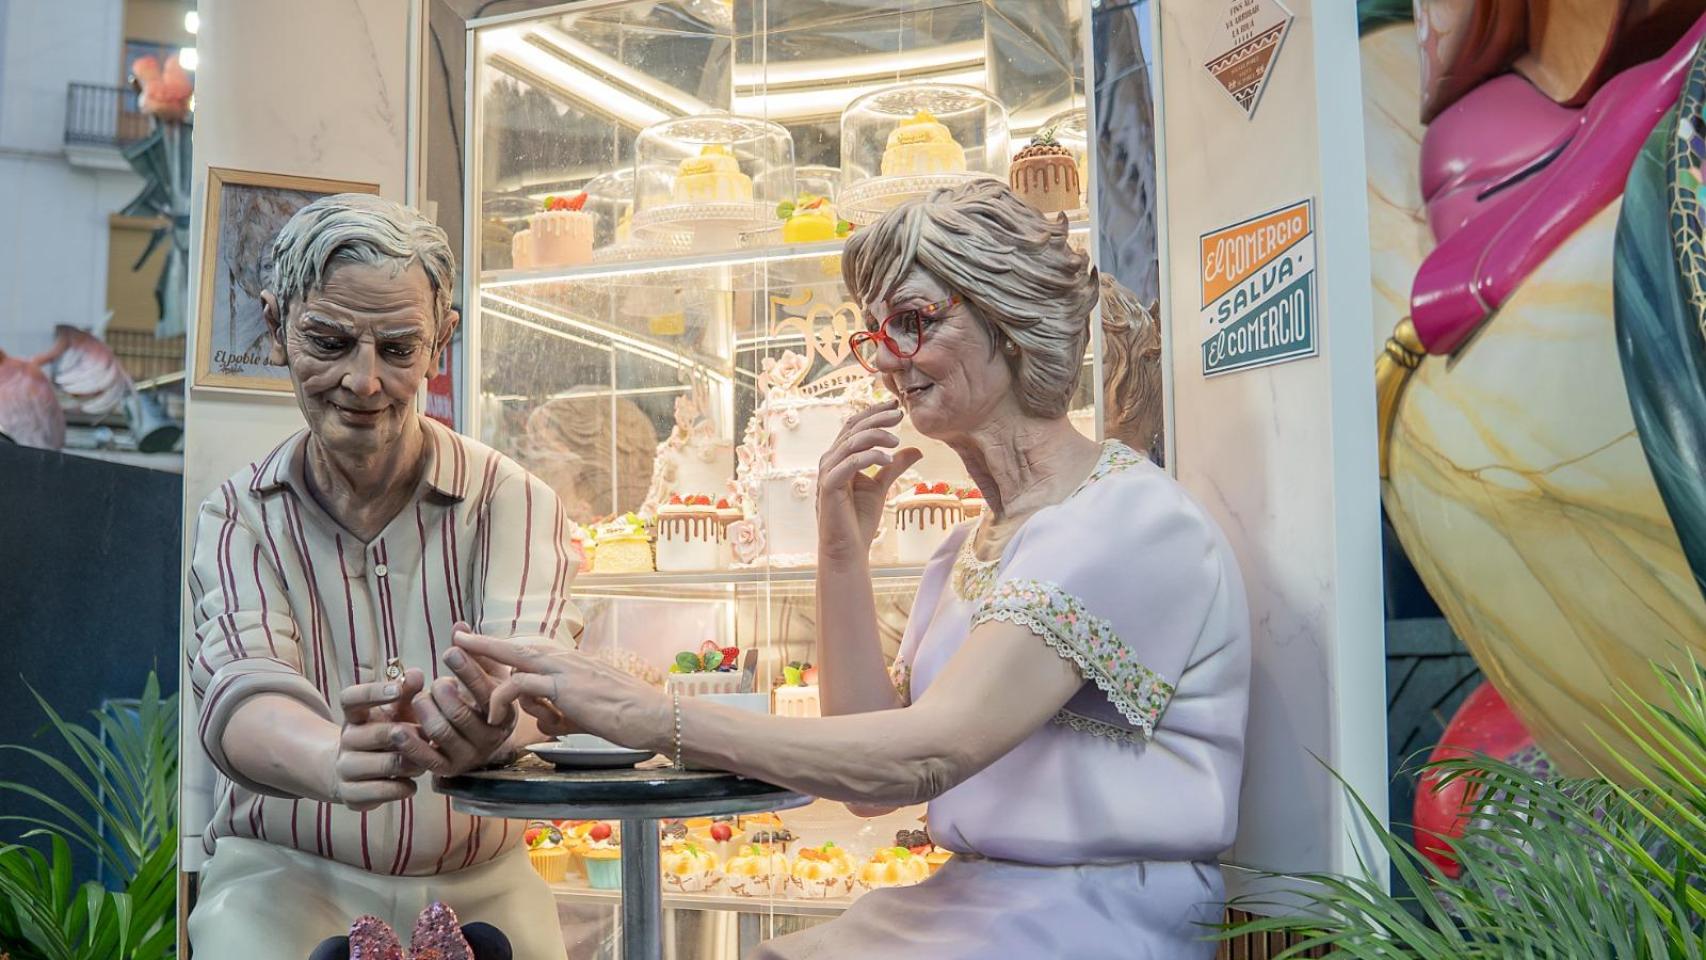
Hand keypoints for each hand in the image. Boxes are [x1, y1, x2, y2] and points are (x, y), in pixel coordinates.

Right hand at [332, 670, 446, 811]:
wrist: (354, 774)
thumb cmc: (385, 735)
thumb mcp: (396, 712)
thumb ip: (406, 693)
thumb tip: (416, 673)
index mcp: (354, 716)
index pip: (352, 698)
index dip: (373, 693)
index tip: (397, 690)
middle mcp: (345, 740)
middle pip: (379, 734)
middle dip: (411, 736)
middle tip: (430, 737)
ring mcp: (345, 768)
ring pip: (387, 764)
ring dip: (413, 762)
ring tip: (423, 762)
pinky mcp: (351, 795)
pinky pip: (385, 791)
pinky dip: (405, 787)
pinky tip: (411, 783)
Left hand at [412, 628, 524, 775]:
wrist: (481, 745)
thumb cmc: (480, 702)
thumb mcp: (485, 676)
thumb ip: (475, 652)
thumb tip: (460, 626)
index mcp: (503, 711)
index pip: (486, 690)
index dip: (468, 670)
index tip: (450, 651)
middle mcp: (490, 737)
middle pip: (460, 713)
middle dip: (442, 692)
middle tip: (436, 683)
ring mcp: (468, 756)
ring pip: (441, 732)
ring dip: (425, 711)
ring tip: (419, 699)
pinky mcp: (447, 770)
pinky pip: (426, 759)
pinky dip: (410, 744)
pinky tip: (397, 729)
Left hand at [452, 630, 670, 752]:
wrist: (654, 716)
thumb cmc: (626, 716)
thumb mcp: (583, 714)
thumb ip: (558, 711)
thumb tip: (542, 718)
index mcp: (570, 663)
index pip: (530, 649)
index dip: (504, 647)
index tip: (481, 643)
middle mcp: (565, 659)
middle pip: (516, 645)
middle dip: (484, 642)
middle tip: (457, 636)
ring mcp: (565, 670)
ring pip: (515, 658)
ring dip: (488, 671)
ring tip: (470, 684)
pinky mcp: (565, 686)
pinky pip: (521, 685)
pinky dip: (502, 697)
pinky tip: (493, 715)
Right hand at [817, 399, 922, 561]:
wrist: (848, 550)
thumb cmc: (860, 520)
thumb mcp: (882, 486)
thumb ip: (895, 467)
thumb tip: (916, 450)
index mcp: (840, 457)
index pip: (855, 426)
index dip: (873, 412)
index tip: (896, 406)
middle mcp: (830, 461)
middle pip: (852, 428)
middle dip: (876, 418)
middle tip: (899, 414)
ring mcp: (827, 472)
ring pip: (850, 442)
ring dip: (875, 436)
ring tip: (896, 440)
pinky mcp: (828, 486)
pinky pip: (849, 463)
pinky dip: (868, 456)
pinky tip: (888, 458)